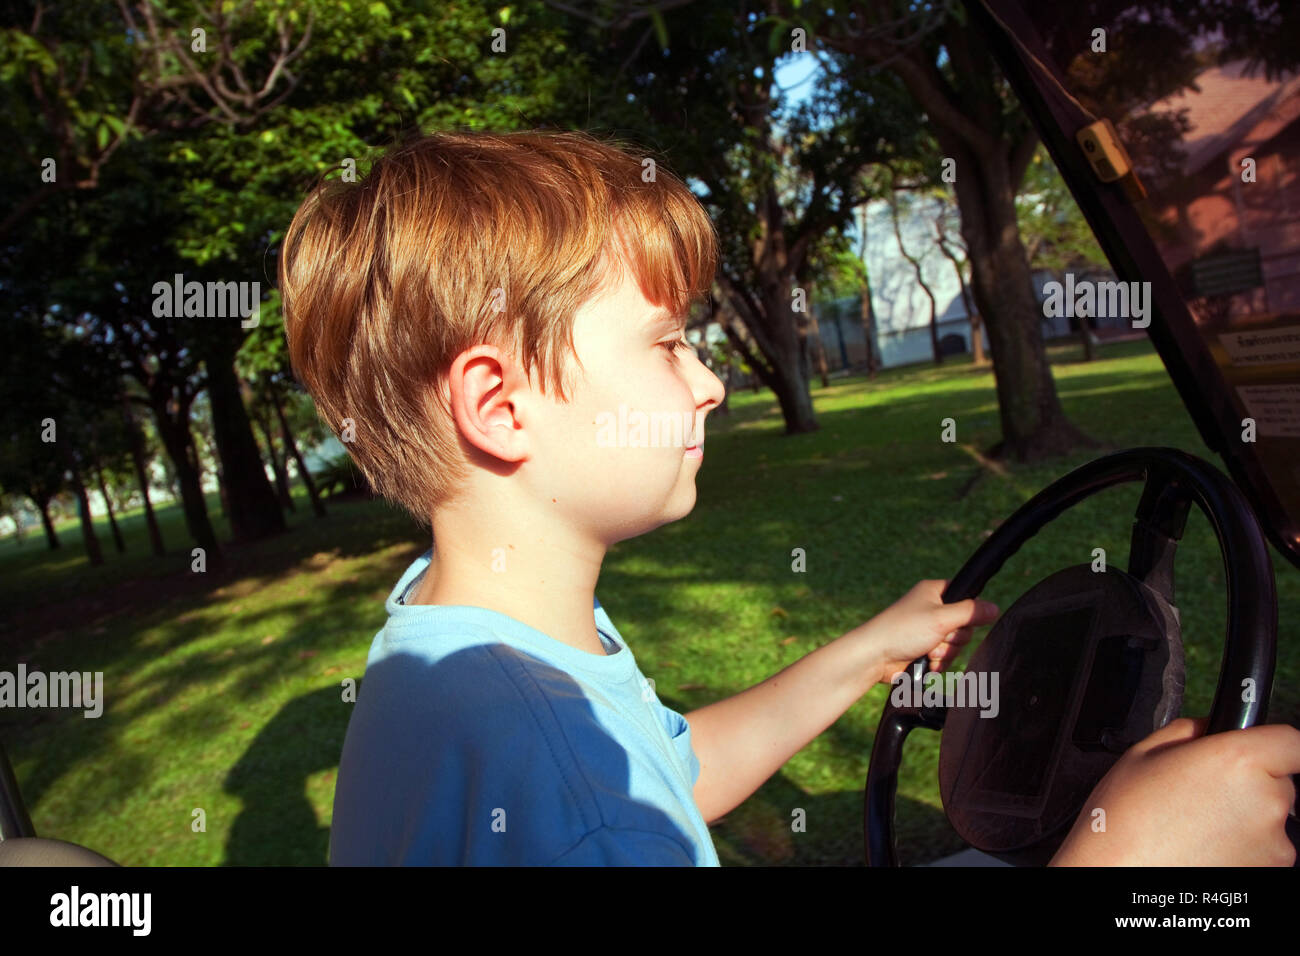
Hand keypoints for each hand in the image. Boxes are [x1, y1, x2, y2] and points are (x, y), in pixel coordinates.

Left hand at [850, 579, 999, 685]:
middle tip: (938, 637)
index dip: (968, 610)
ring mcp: (928, 630)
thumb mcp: (941, 617)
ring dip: (945, 652)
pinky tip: (925, 662)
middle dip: (954, 638)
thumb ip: (970, 612)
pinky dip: (938, 663)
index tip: (960, 620)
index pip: (965, 595)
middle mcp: (932, 609)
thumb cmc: (902, 630)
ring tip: (927, 650)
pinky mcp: (924, 649)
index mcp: (934, 592)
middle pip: (965, 625)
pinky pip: (945, 658)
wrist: (875, 657)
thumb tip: (995, 608)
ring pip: (956, 644)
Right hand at [1051, 717, 1299, 865]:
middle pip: (1278, 783)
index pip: (1291, 741)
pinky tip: (1202, 848)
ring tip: (1195, 827)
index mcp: (1237, 761)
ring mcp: (1272, 843)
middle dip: (1248, 785)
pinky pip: (1262, 851)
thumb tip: (1208, 729)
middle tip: (1203, 795)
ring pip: (1269, 820)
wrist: (1118, 875)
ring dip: (1243, 820)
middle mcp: (1265, 801)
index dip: (1275, 743)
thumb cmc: (1124, 821)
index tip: (1261, 748)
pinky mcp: (1268, 872)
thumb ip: (1189, 731)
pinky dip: (1240, 849)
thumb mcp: (1143, 754)